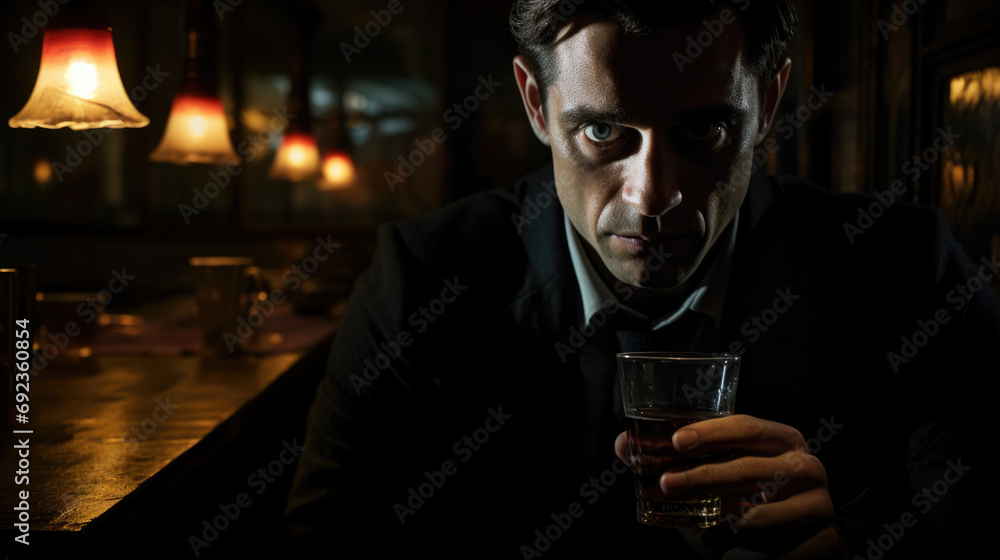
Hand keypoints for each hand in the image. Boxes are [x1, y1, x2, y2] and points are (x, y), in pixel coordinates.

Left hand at [615, 414, 849, 558]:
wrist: (796, 548)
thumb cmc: (750, 501)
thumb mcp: (714, 477)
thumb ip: (673, 459)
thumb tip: (623, 445)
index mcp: (781, 439)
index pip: (746, 426)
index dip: (711, 432)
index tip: (676, 441)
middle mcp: (806, 465)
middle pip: (749, 466)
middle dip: (703, 474)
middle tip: (668, 482)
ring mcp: (819, 502)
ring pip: (759, 509)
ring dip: (720, 515)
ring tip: (697, 522)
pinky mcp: (823, 539)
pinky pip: (773, 543)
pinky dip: (743, 543)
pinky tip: (725, 541)